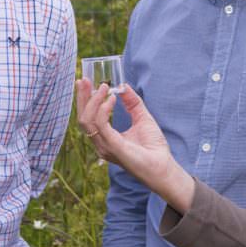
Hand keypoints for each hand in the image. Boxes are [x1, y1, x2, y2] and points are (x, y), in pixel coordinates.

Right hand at [76, 80, 195, 211]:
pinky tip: (112, 99)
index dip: (84, 99)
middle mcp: (100, 143)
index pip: (87, 117)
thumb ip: (132, 103)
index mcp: (104, 138)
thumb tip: (124, 86)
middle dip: (82, 97)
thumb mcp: (142, 118)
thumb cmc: (153, 147)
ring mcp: (104, 146)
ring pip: (87, 120)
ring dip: (93, 100)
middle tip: (85, 80)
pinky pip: (100, 125)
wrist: (163, 166)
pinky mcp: (112, 146)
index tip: (86, 82)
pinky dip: (103, 109)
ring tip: (104, 86)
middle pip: (82, 118)